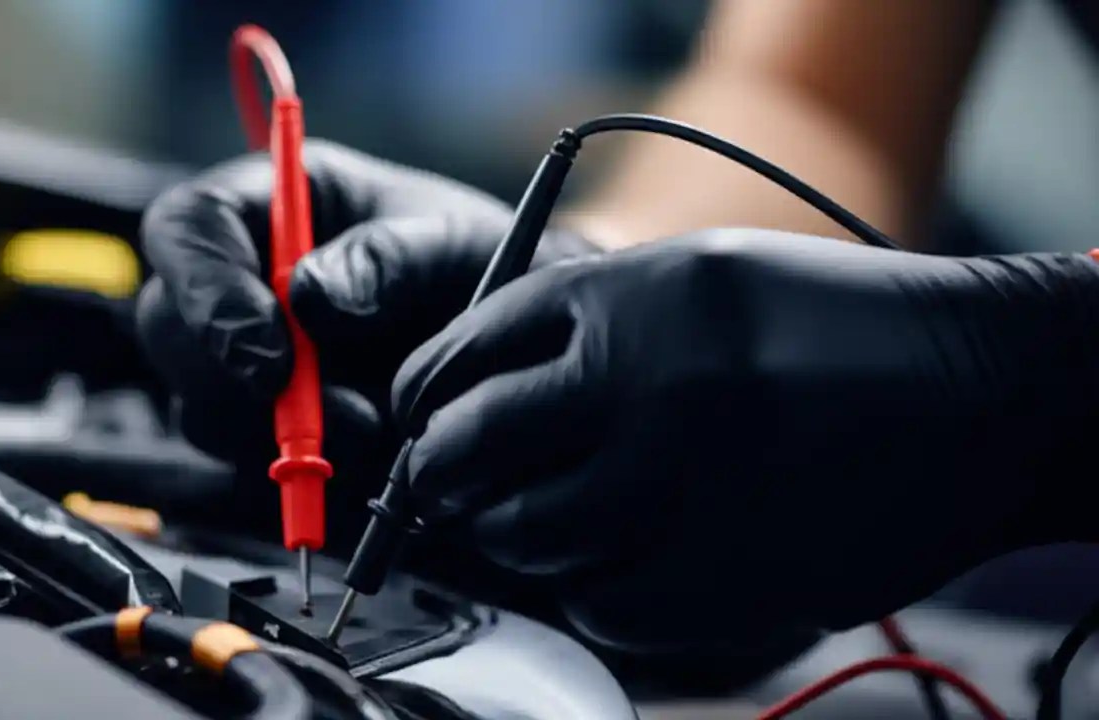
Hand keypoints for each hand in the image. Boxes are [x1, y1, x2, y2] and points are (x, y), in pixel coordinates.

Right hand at [136, 140, 595, 475]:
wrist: (514, 343)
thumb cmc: (480, 267)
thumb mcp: (453, 242)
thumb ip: (390, 257)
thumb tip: (312, 296)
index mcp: (274, 203)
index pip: (188, 227)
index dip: (206, 291)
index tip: (269, 354)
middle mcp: (241, 278)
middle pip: (171, 327)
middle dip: (232, 380)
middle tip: (319, 416)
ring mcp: (243, 356)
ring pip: (201, 404)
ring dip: (274, 434)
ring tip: (373, 428)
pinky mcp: (261, 423)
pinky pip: (243, 460)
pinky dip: (295, 471)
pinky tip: (363, 456)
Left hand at [392, 229, 1098, 654]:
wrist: (977, 392)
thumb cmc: (825, 328)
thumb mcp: (692, 281)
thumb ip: (580, 329)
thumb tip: (469, 402)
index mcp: (625, 295)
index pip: (458, 356)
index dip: (421, 396)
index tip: (418, 422)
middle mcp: (641, 384)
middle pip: (466, 452)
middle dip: (435, 477)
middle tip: (442, 486)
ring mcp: (680, 485)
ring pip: (525, 538)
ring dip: (514, 535)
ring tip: (541, 515)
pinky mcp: (722, 576)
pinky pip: (599, 603)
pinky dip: (591, 588)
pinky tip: (627, 553)